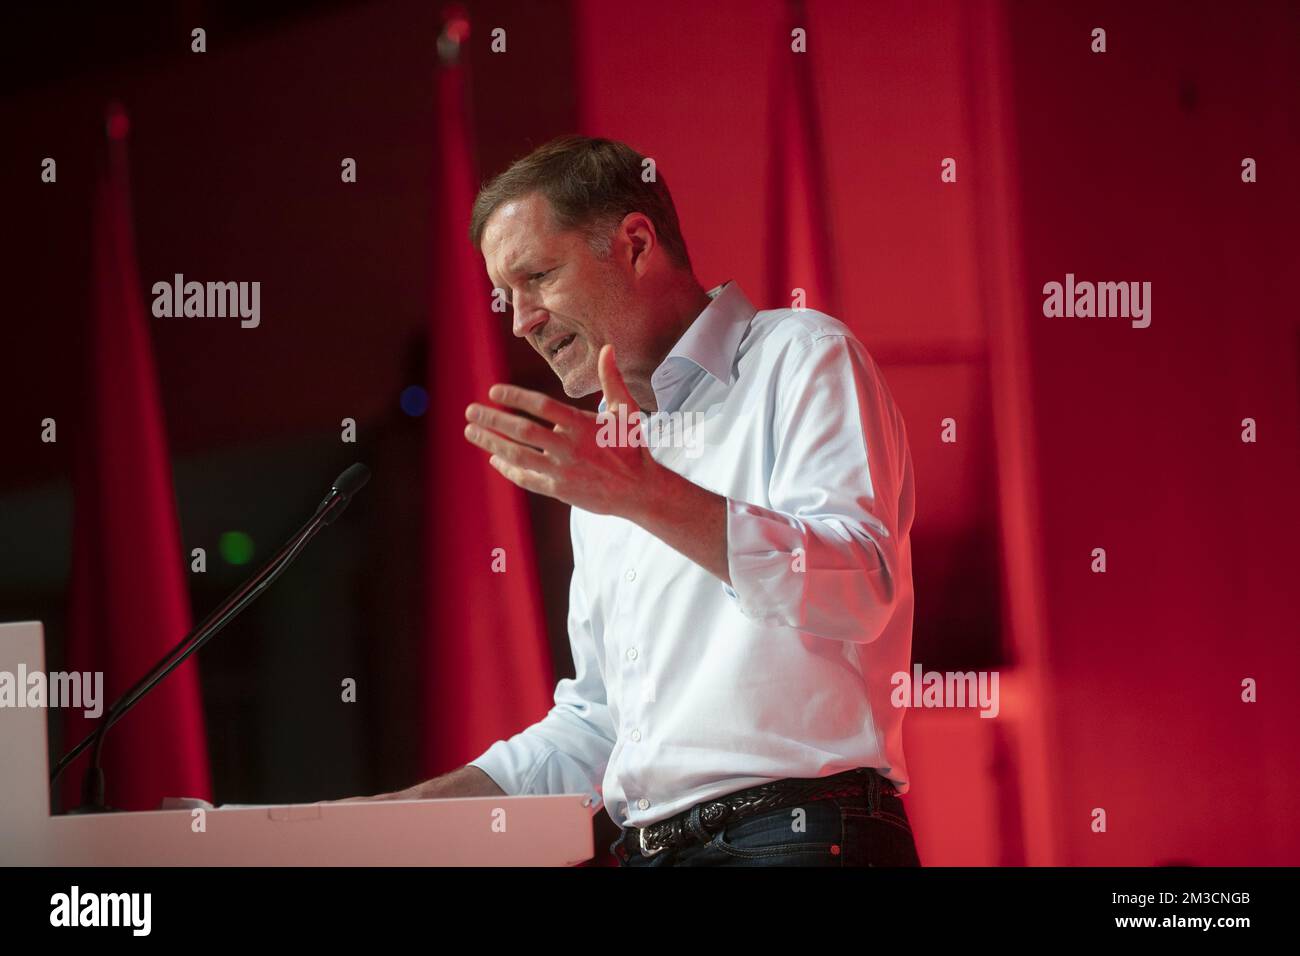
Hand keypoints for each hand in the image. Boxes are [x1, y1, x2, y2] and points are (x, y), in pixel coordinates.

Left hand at [463, 343, 662, 520]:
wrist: (640, 491)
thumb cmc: (631, 447)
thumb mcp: (625, 411)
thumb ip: (612, 380)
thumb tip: (608, 348)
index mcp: (583, 425)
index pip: (542, 406)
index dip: (515, 397)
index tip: (494, 391)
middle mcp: (570, 448)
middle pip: (523, 431)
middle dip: (493, 420)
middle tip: (471, 411)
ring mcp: (563, 471)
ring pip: (519, 455)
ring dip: (491, 442)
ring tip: (471, 432)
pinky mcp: (559, 490)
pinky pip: (527, 479)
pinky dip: (508, 469)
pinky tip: (494, 458)